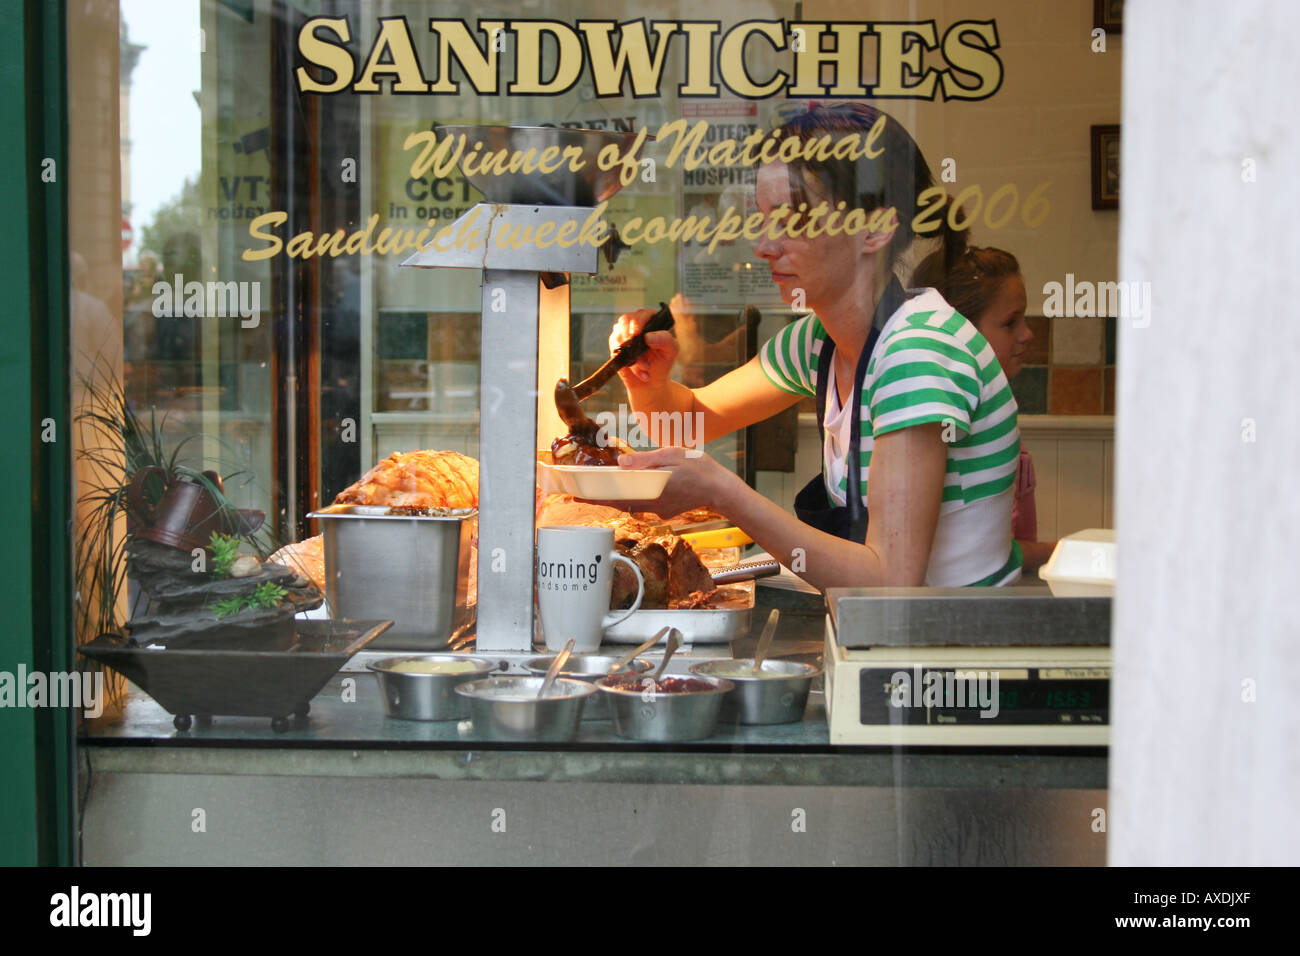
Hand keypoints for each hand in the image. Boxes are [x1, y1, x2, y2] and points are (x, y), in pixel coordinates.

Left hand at [594, 446, 738, 517]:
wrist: (721, 489)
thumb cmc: (698, 468)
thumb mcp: (671, 455)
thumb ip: (644, 461)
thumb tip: (620, 463)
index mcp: (650, 490)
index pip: (615, 496)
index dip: (595, 497)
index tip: (577, 497)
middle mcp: (652, 504)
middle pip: (620, 502)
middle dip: (600, 498)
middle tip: (581, 495)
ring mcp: (660, 510)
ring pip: (632, 504)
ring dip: (617, 498)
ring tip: (603, 490)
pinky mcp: (667, 512)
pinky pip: (646, 505)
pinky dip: (637, 497)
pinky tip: (636, 488)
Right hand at [610, 308, 678, 388]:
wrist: (651, 380)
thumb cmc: (663, 361)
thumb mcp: (671, 350)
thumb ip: (665, 339)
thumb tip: (647, 336)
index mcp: (651, 320)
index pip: (642, 314)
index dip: (637, 322)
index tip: (636, 334)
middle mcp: (635, 324)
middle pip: (625, 320)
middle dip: (630, 338)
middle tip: (637, 354)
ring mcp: (623, 334)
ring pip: (619, 336)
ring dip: (631, 355)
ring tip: (645, 368)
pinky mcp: (615, 346)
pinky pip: (615, 349)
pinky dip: (627, 362)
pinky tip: (639, 371)